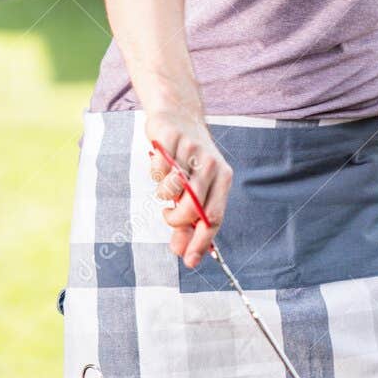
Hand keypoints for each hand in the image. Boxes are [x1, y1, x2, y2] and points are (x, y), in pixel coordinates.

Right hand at [145, 107, 232, 268]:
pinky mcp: (170, 140)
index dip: (201, 242)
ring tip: (165, 186)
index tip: (189, 261)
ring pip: (171, 190)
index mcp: (223, 178)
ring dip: (163, 195)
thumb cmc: (188, 160)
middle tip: (168, 216)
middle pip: (193, 208)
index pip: (213, 217)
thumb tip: (184, 253)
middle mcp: (210, 164)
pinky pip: (156, 170)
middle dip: (176, 221)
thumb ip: (189, 222)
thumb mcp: (194, 190)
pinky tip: (160, 165)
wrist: (178, 116)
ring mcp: (191, 150)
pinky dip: (154, 173)